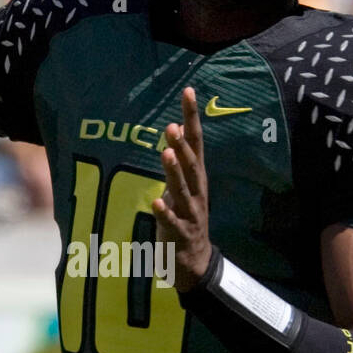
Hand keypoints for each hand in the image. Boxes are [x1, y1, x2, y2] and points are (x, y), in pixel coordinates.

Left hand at [152, 86, 212, 293]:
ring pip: (183, 190)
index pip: (196, 141)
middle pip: (191, 164)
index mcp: (196, 177)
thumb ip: (181, 161)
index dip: (192, 117)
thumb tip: (177, 131)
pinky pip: (172, 221)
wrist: (194, 260)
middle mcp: (197, 191)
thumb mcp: (185, 185)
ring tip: (166, 152)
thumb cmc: (186, 218)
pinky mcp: (181, 233)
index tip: (189, 91)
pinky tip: (155, 201)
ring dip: (174, 171)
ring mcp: (191, 213)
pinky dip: (165, 212)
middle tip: (171, 125)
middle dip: (182, 145)